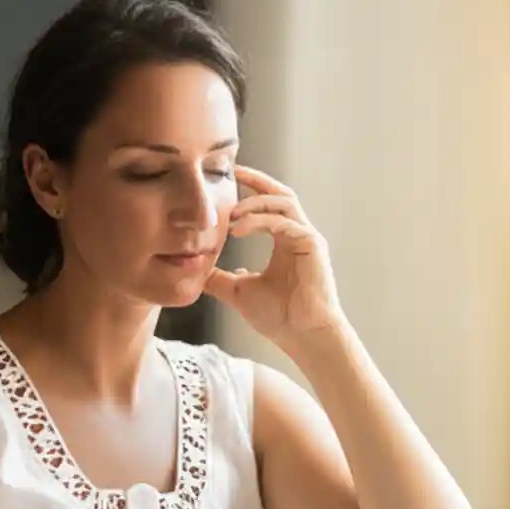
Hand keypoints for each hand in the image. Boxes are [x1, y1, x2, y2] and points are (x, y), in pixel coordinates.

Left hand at [204, 166, 345, 344]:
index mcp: (284, 240)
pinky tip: (239, 229)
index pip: (269, 204)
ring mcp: (307, 238)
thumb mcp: (238, 291)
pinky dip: (262, 221)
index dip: (250, 188)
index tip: (226, 178)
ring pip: (284, 203)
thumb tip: (197, 271)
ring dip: (255, 202)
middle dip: (257, 180)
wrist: (302, 336)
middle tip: (231, 171)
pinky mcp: (312, 246)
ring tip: (230, 213)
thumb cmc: (279, 317)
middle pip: (280, 193)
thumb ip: (219, 278)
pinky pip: (286, 223)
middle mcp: (298, 234)